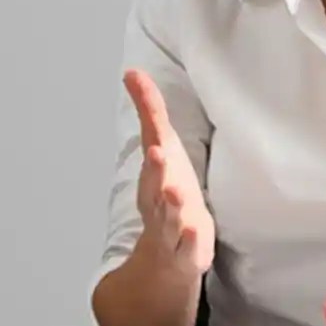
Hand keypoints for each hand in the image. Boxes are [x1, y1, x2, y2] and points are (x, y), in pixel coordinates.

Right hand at [123, 68, 214, 274]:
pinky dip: (188, 243)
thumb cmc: (167, 191)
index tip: (157, 144)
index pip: (154, 164)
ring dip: (172, 207)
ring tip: (176, 192)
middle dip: (157, 173)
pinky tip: (193, 231)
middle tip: (159, 155)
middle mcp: (160, 202)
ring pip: (170, 219)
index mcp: (154, 177)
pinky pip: (187, 250)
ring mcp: (173, 229)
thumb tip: (132, 72)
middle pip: (157, 188)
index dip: (155, 156)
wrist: (165, 253)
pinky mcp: (187, 253)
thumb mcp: (162, 148)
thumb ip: (149, 110)